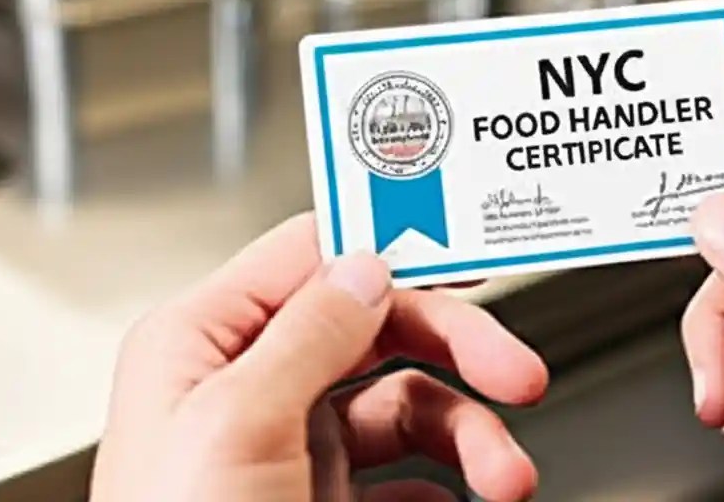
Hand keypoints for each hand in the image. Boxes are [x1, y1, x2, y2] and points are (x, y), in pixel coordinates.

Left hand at [91, 214, 546, 501]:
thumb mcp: (235, 427)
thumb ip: (307, 333)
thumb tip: (365, 265)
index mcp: (204, 346)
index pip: (313, 257)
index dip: (394, 246)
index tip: (469, 248)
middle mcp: (252, 387)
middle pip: (381, 328)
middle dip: (460, 352)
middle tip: (519, 375)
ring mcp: (292, 447)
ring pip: (408, 404)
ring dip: (472, 436)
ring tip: (508, 481)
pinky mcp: (326, 501)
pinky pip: (410, 474)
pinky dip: (450, 486)